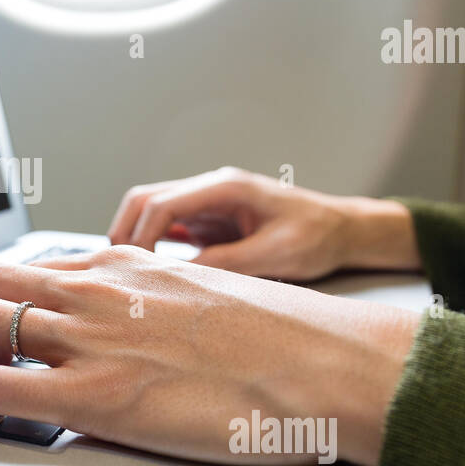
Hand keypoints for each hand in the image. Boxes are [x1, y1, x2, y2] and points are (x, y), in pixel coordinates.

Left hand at [0, 245, 419, 465]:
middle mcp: (96, 291)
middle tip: (3, 355)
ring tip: (3, 382)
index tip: (26, 329)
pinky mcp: (91, 395)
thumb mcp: (210, 295)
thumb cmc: (283, 338)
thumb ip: (162, 302)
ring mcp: (88, 339)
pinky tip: (9, 415)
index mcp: (127, 266)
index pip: (37, 268)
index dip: (21, 302)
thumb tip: (148, 326)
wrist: (322, 363)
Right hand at [107, 166, 420, 280]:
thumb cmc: (317, 237)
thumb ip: (227, 264)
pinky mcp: (208, 220)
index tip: (136, 270)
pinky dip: (152, 246)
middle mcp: (210, 188)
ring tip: (134, 275)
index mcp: (225, 187)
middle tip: (122, 273)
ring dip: (135, 238)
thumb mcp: (276, 255)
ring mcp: (206, 203)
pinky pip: (167, 226)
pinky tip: (153, 272)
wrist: (342, 230)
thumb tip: (178, 277)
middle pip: (144, 200)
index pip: (161, 203)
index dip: (140, 237)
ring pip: (150, 211)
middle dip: (125, 233)